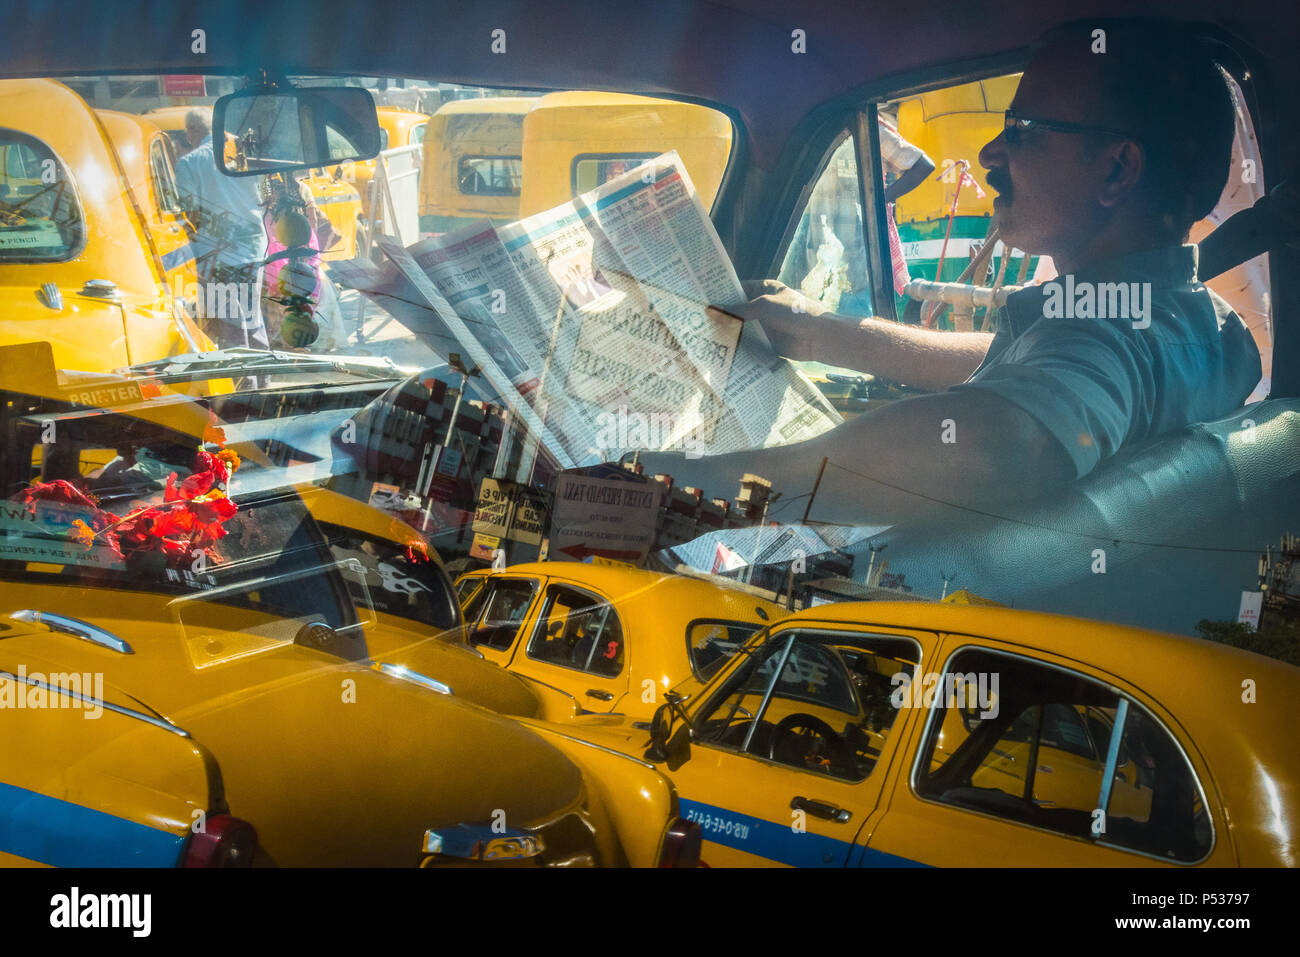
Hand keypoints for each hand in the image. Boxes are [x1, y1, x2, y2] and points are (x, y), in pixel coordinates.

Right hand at [708, 279, 828, 361]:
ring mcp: (764, 324)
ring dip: (726, 331)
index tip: (701, 297)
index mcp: (764, 289)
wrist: (818, 338)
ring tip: (702, 335)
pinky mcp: (766, 342)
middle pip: (737, 309)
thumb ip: (738, 310)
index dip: (721, 292)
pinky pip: (748, 343)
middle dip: (721, 314)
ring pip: (741, 327)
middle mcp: (762, 305)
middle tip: (696, 318)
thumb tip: (712, 310)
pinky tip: (719, 350)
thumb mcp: (764, 306)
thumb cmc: (795, 313)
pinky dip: (736, 346)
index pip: (738, 287)